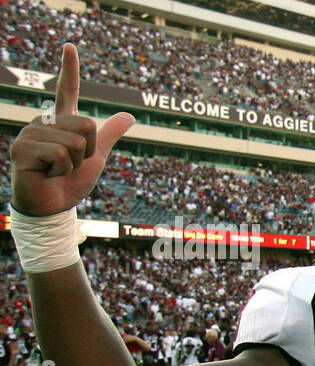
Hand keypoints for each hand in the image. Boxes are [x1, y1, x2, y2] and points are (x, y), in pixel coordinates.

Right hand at [9, 44, 134, 216]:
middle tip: (67, 165)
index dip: (70, 69)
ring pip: (74, 141)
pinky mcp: (22, 149)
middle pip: (85, 125)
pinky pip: (59, 154)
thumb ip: (109, 134)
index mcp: (61, 122)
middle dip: (86, 152)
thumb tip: (129, 115)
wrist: (53, 207)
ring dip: (72, 163)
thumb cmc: (71, 182)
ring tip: (56, 170)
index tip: (71, 46)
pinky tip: (47, 174)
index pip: (67, 90)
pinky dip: (61, 170)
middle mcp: (43, 123)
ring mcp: (29, 134)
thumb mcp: (96, 156)